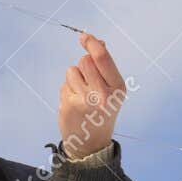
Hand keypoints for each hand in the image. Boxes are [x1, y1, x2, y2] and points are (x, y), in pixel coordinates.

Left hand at [58, 31, 125, 158]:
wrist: (91, 144)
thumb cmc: (103, 112)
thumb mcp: (112, 90)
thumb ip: (105, 67)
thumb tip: (98, 42)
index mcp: (117, 88)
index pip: (101, 57)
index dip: (91, 42)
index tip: (83, 36)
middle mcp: (102, 94)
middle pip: (85, 60)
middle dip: (84, 65)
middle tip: (88, 82)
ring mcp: (84, 101)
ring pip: (72, 71)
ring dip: (75, 78)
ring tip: (82, 95)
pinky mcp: (68, 106)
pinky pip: (64, 85)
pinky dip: (68, 91)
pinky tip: (75, 104)